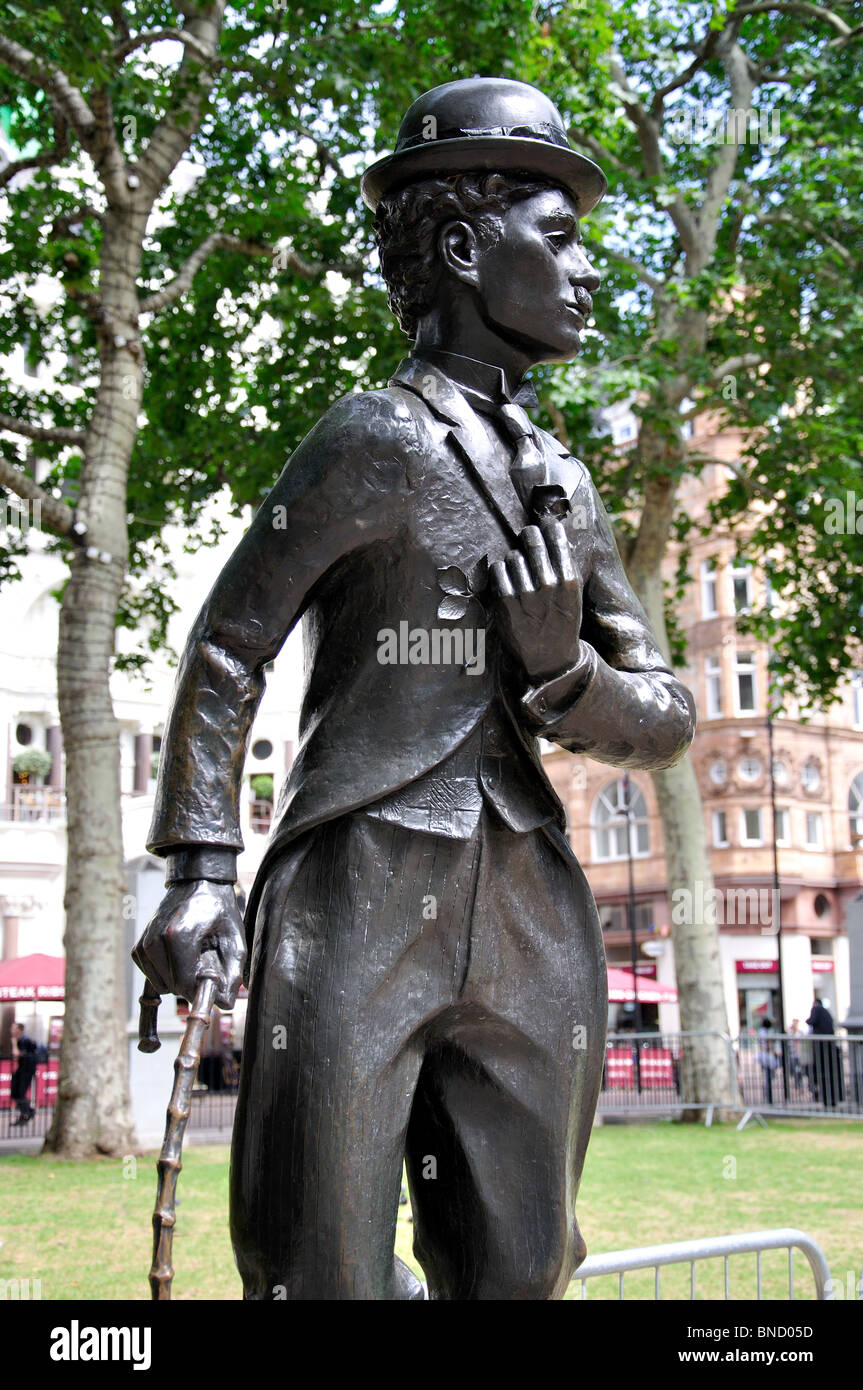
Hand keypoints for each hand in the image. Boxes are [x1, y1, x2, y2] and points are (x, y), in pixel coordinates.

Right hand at [131, 880, 245, 1009]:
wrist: (197, 883)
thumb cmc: (219, 910)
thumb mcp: (234, 938)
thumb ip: (232, 973)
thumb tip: (224, 1005)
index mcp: (179, 935)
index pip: (182, 984)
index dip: (199, 990)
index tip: (213, 979)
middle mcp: (156, 939)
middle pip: (171, 986)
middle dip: (189, 983)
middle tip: (204, 962)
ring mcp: (144, 941)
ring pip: (160, 984)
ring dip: (177, 979)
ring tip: (192, 956)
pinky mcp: (139, 946)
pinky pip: (150, 975)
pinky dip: (164, 973)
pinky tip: (178, 957)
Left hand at [490, 520, 582, 681]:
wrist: (552, 659)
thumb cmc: (562, 620)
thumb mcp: (573, 594)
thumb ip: (565, 566)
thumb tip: (553, 532)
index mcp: (568, 580)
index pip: (556, 538)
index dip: (547, 526)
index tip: (543, 524)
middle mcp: (548, 585)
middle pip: (532, 542)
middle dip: (528, 535)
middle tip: (526, 536)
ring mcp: (526, 595)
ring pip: (513, 556)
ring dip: (514, 558)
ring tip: (518, 567)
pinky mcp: (506, 604)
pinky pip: (498, 571)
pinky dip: (499, 570)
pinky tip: (505, 576)